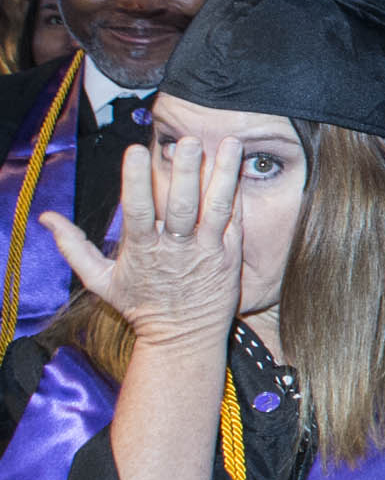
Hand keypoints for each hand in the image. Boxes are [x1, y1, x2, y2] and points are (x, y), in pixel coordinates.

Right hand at [42, 132, 243, 351]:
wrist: (183, 338)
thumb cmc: (140, 305)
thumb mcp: (100, 280)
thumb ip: (74, 246)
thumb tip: (46, 218)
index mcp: (142, 249)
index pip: (136, 210)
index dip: (136, 181)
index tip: (136, 150)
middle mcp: (175, 248)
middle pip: (180, 205)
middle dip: (185, 172)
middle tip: (190, 141)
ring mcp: (206, 251)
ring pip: (215, 209)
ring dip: (223, 175)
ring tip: (231, 143)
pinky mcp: (230, 257)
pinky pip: (236, 223)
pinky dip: (238, 197)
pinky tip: (243, 169)